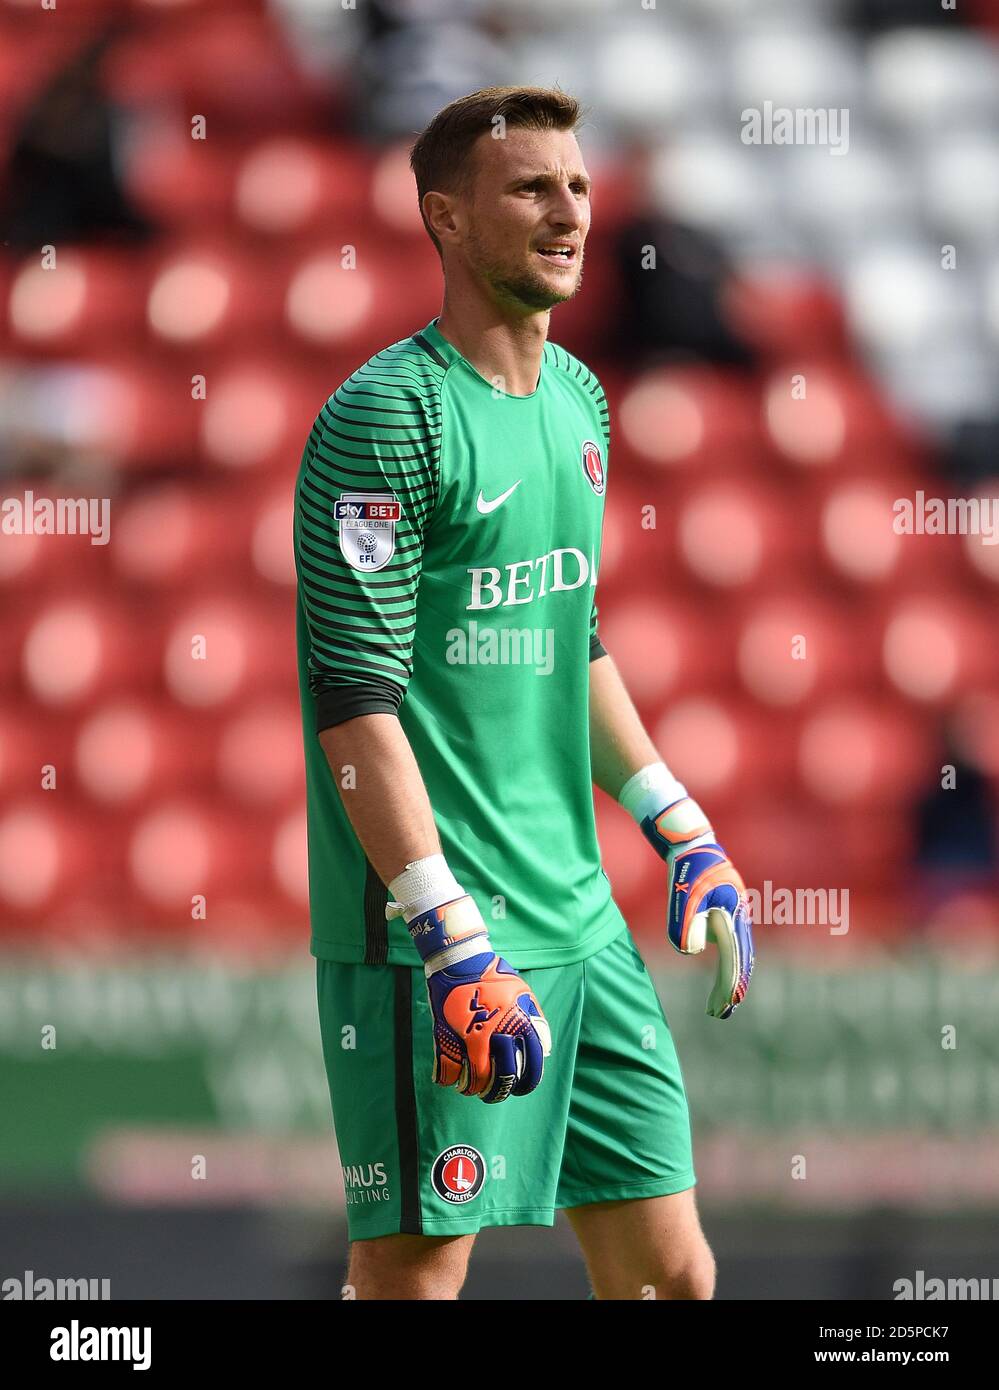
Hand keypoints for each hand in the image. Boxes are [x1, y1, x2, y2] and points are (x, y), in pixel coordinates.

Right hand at [425, 944, 551, 1102]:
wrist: (459, 962)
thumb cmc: (493, 976)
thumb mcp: (523, 993)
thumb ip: (534, 1020)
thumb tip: (544, 1048)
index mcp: (517, 1025)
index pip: (531, 1065)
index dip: (528, 1083)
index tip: (521, 1088)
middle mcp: (494, 1035)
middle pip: (501, 1079)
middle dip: (497, 1092)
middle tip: (493, 1093)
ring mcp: (469, 1038)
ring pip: (473, 1080)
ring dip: (473, 1089)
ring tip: (473, 1088)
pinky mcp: (446, 1037)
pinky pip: (447, 1071)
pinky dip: (449, 1080)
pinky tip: (453, 1079)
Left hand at [642, 798, 754, 1019]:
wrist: (693, 844)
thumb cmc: (688, 870)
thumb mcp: (683, 897)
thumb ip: (684, 924)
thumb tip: (689, 952)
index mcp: (732, 915)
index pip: (733, 957)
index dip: (730, 983)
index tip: (725, 1006)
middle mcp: (739, 918)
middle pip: (740, 960)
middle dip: (731, 988)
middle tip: (721, 1013)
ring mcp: (736, 916)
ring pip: (737, 954)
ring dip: (730, 978)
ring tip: (719, 1004)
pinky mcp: (727, 914)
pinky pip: (731, 945)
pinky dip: (729, 964)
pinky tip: (722, 977)